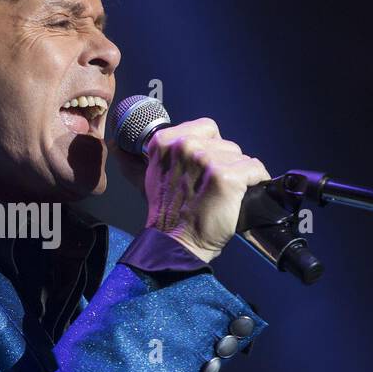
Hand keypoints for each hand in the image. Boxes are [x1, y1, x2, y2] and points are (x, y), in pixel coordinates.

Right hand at [122, 118, 270, 262]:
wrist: (175, 244)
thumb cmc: (165, 214)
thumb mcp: (145, 180)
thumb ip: (134, 160)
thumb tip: (117, 146)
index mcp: (165, 142)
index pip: (206, 127)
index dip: (210, 148)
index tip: (205, 168)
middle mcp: (185, 147)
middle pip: (226, 143)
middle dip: (224, 163)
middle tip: (210, 188)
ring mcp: (207, 161)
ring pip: (241, 157)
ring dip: (238, 175)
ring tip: (221, 195)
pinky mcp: (227, 177)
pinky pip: (254, 169)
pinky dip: (255, 182)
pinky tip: (241, 196)